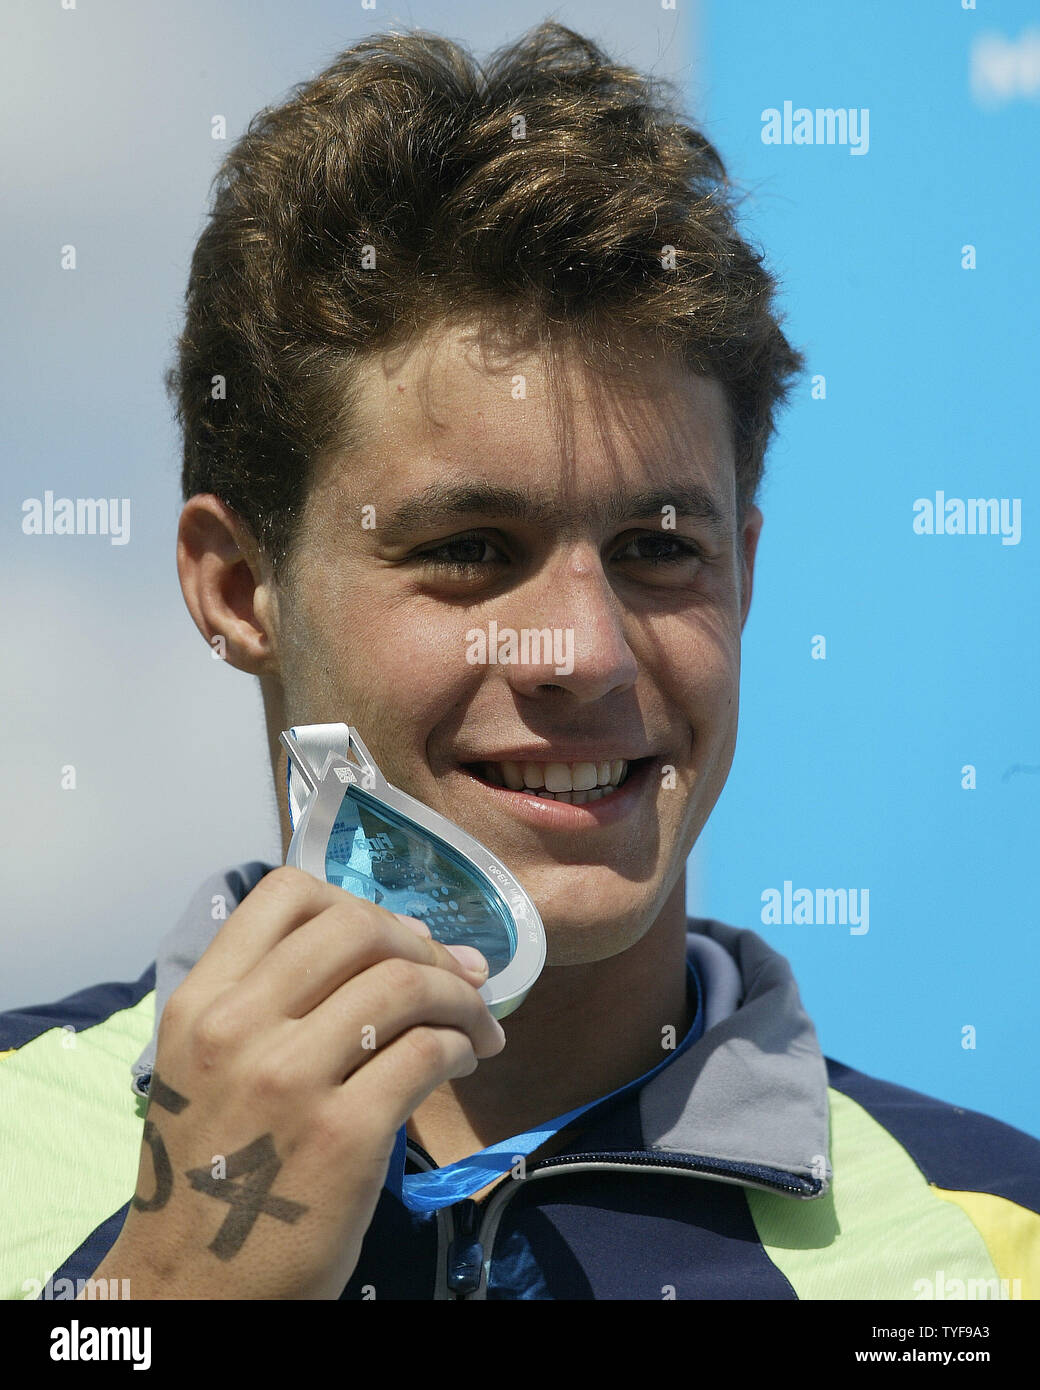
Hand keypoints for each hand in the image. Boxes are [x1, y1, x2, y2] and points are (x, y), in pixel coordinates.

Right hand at [86, 866, 503, 1298]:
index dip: (358, 903)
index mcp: (200, 1003)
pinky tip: (463, 1062)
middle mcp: (237, 1029)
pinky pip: (428, 1051)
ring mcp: (289, 1080)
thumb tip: (413, 944)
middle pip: (358, 926)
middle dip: (424, 945)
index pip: (286, 893)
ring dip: (460, 997)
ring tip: (475, 1027)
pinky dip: (462, 1045)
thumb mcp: (207, 1067)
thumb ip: (279, 1000)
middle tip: (456, 980)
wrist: (194, 1289)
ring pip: (405, 983)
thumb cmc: (211, 1170)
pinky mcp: (343, 1135)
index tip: (394, 943)